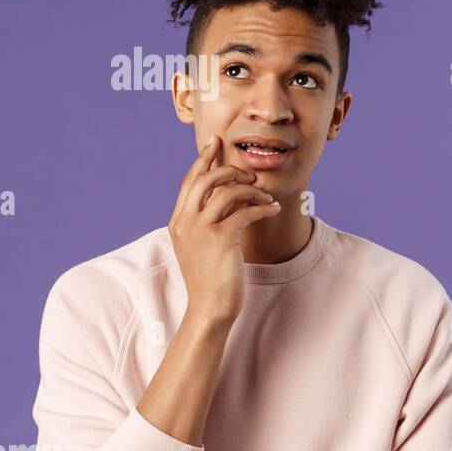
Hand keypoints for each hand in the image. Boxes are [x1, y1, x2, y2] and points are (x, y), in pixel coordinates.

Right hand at [167, 139, 281, 324]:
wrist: (210, 308)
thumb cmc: (211, 279)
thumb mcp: (202, 246)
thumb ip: (207, 221)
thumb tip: (225, 197)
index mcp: (178, 222)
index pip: (190, 181)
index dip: (203, 160)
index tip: (215, 142)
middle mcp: (185, 222)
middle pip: (205, 179)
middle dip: (230, 169)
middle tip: (250, 175)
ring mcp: (200, 230)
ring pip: (226, 191)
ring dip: (251, 190)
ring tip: (266, 198)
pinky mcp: (219, 240)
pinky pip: (244, 211)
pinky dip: (262, 207)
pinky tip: (273, 210)